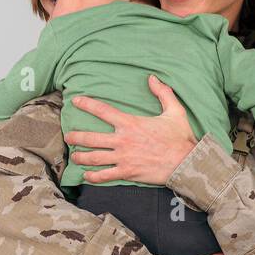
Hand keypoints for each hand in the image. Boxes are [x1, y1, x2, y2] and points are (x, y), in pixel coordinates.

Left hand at [65, 75, 197, 184]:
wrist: (186, 162)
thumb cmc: (180, 138)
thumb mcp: (174, 111)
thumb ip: (163, 93)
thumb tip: (153, 78)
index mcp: (131, 123)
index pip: (103, 111)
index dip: (87, 104)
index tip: (76, 101)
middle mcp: (122, 140)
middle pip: (91, 137)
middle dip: (76, 136)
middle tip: (68, 136)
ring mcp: (123, 157)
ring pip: (93, 157)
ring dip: (80, 157)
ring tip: (74, 156)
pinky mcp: (126, 172)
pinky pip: (104, 175)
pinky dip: (93, 176)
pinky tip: (86, 175)